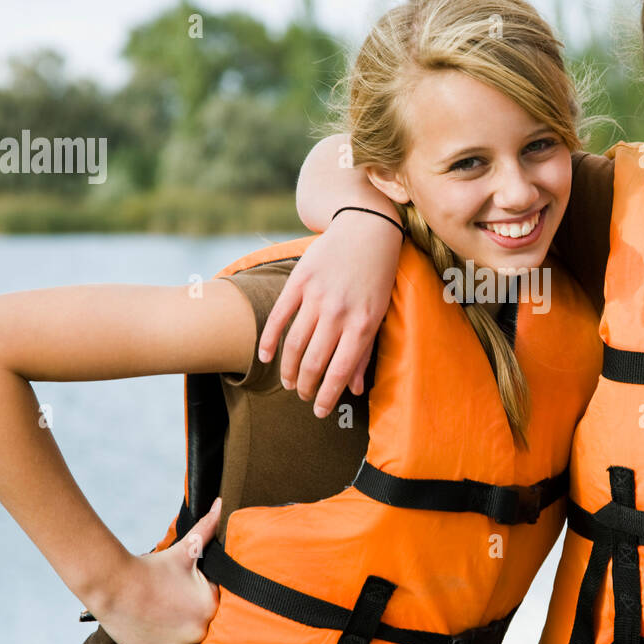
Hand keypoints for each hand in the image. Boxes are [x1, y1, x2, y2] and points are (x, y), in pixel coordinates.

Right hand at [93, 498, 222, 643]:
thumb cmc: (151, 566)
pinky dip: (157, 643)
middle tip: (166, 600)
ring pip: (181, 640)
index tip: (180, 588)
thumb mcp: (185, 548)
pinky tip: (148, 626)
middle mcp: (198, 632)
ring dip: (173, 629)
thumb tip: (220, 504)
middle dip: (186, 613)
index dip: (197, 594)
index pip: (212, 603)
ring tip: (156, 611)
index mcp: (210, 606)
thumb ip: (208, 528)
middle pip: (198, 624)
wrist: (112, 584)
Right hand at [258, 210, 401, 416]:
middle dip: (306, 387)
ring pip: (294, 344)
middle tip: (304, 396)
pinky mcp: (299, 281)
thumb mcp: (379, 315)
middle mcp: (338, 313)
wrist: (367, 230)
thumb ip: (363, 353)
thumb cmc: (377, 278)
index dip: (327, 397)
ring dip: (289, 369)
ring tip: (289, 383)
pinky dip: (269, 340)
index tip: (320, 413)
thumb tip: (354, 389)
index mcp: (362, 325)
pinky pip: (279, 317)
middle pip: (313, 362)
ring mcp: (316, 296)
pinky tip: (265, 357)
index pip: (339, 372)